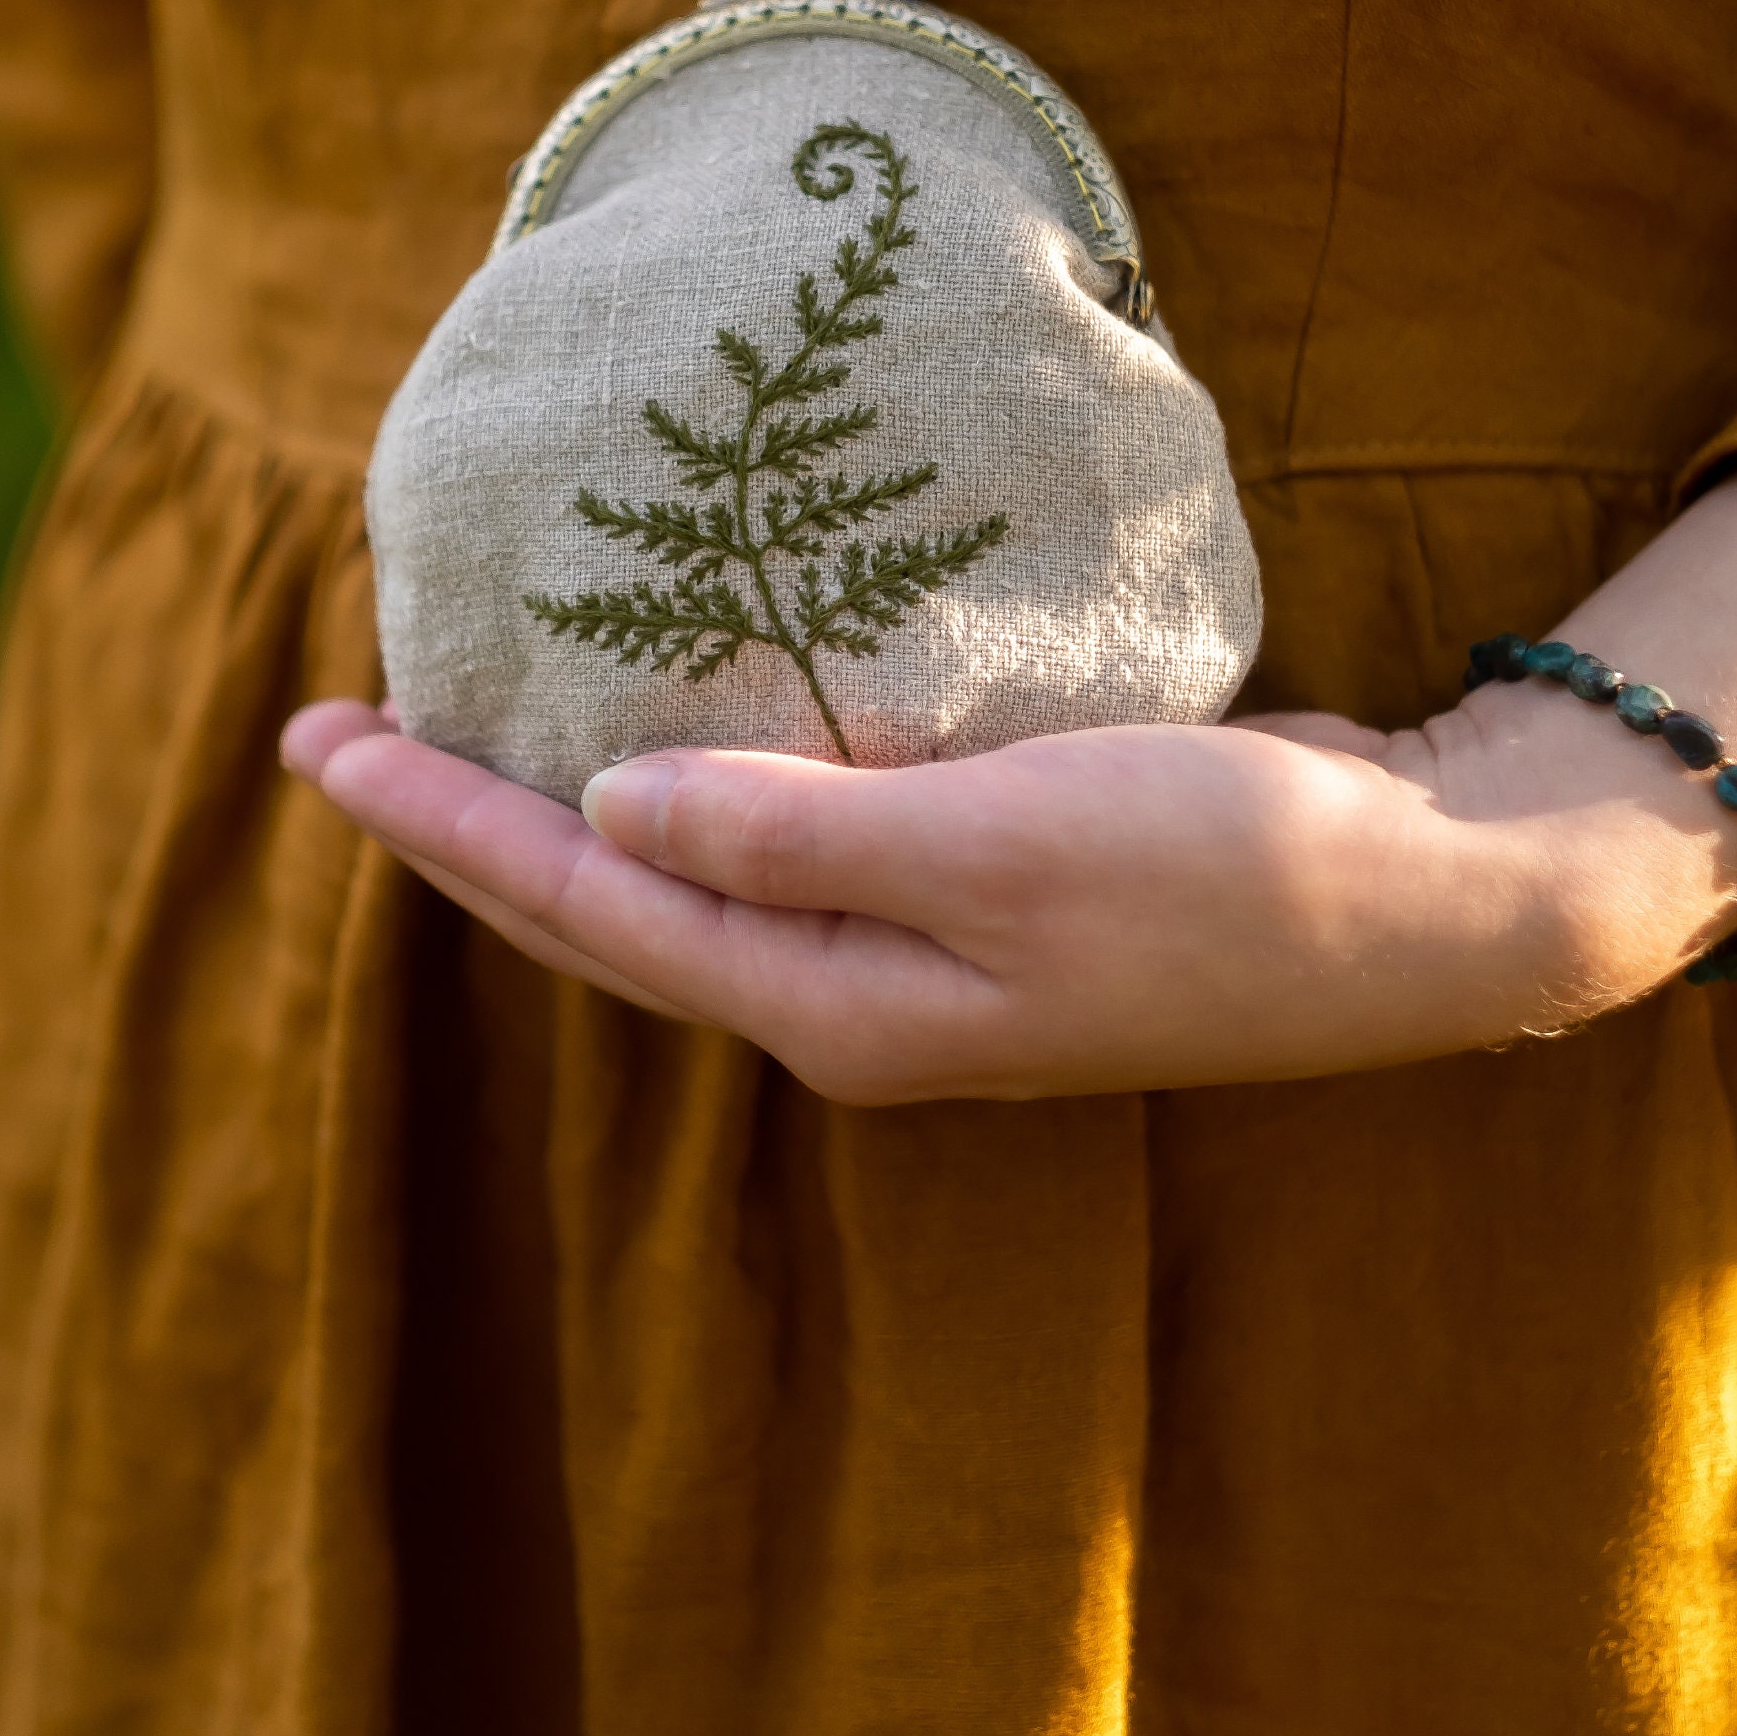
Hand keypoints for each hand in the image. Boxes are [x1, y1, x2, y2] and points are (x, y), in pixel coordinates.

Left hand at [281, 479, 1736, 1101]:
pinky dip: (691, 788)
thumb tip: (608, 810)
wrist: (1416, 903)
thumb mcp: (998, 850)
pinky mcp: (965, 894)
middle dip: (466, 829)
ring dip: (562, 812)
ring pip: (683, 882)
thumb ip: (797, 837)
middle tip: (338, 731)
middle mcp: (846, 999)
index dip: (445, 828)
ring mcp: (908, 956)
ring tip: (458, 735)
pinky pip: (777, 842)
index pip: (587, 909)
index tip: (321, 740)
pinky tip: (662, 734)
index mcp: (832, 1004)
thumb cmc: (1219, 872)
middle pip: (606, 911)